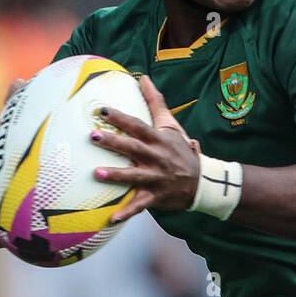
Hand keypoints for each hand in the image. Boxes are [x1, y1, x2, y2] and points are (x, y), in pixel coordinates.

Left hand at [90, 75, 200, 224]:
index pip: (138, 125)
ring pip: (134, 176)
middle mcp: (157, 158)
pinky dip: (127, 213)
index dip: (121, 118)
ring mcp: (157, 178)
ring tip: (96, 173)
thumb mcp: (171, 125)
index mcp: (158, 140)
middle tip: (93, 136)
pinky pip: (140, 206)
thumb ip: (155, 102)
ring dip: (116, 176)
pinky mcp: (157, 197)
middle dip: (114, 142)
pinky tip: (111, 218)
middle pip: (133, 148)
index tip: (102, 110)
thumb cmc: (181, 150)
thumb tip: (143, 77)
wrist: (203, 182)